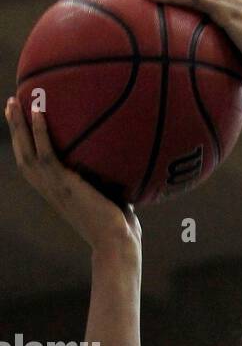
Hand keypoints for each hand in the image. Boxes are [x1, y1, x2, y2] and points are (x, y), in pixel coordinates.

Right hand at [5, 97, 139, 251]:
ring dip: (19, 125)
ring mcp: (55, 187)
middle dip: (15, 129)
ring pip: (27, 152)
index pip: (32, 165)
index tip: (21, 122)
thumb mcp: (110, 199)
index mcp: (55, 192)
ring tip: (15, 101)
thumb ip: (108, 182)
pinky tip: (38, 112)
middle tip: (11, 103)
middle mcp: (50, 189)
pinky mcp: (65, 185)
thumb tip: (125, 164)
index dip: (24, 144)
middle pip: (22, 154)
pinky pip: (46, 154)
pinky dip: (39, 133)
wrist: (117, 244)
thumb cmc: (119, 227)